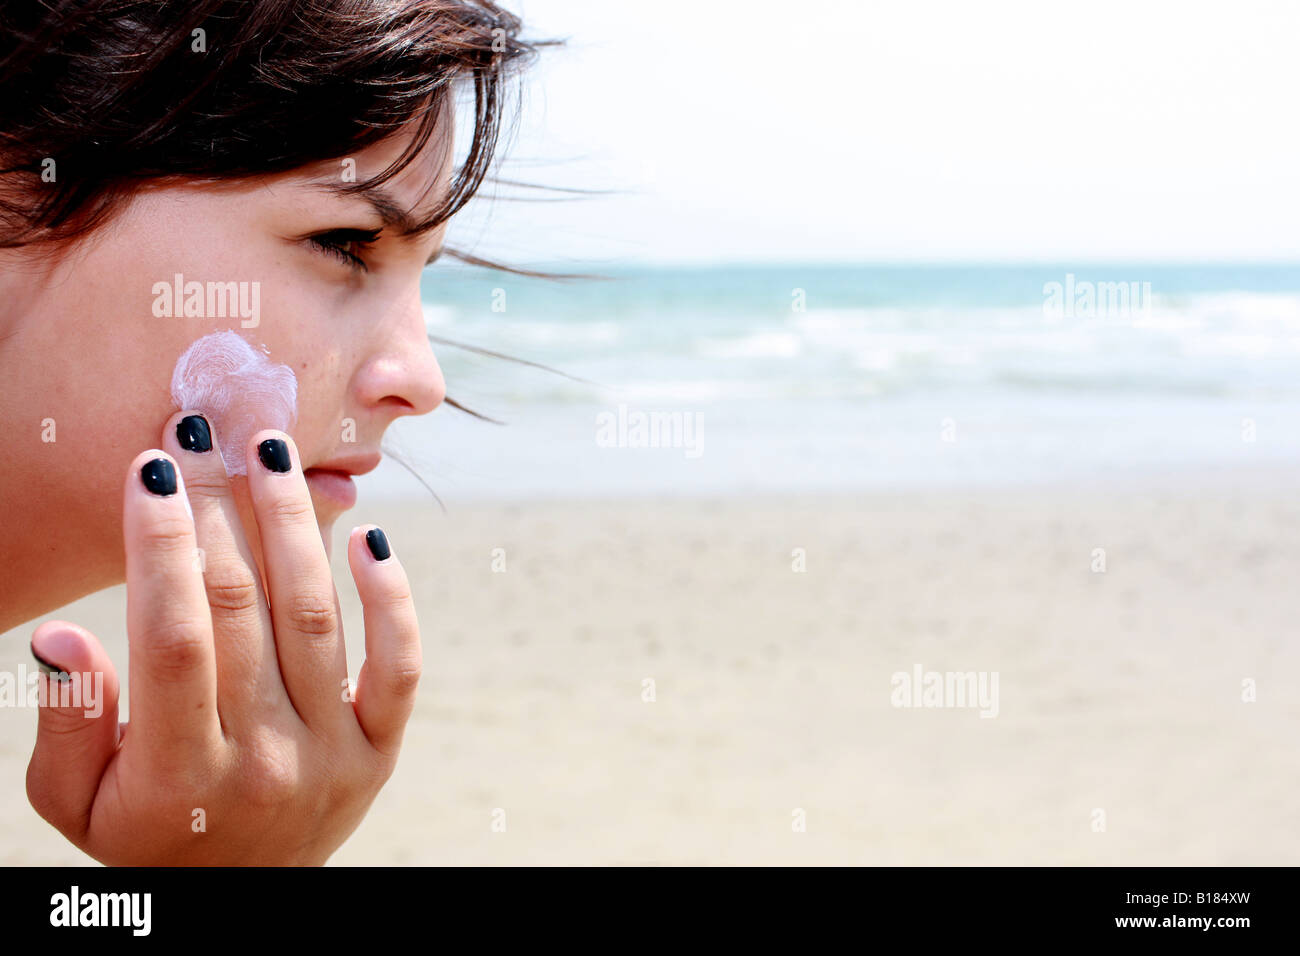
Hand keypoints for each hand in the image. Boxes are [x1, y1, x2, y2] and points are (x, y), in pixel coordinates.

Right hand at [25, 412, 420, 863]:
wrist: (240, 901)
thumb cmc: (146, 832)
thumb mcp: (75, 802)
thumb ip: (70, 719)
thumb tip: (68, 633)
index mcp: (180, 776)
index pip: (173, 639)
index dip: (161, 546)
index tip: (152, 470)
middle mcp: (264, 760)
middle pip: (243, 612)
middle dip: (217, 511)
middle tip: (203, 435)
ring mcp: (332, 754)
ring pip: (314, 619)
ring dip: (293, 526)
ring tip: (271, 454)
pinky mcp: (380, 749)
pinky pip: (399, 664)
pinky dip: (392, 597)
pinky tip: (366, 534)